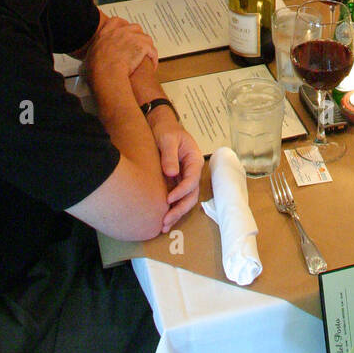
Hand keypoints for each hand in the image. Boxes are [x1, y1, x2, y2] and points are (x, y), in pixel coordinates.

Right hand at [83, 17, 157, 82]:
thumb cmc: (97, 68)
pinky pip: (152, 50)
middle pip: (134, 28)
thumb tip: (91, 60)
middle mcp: (120, 31)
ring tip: (146, 58)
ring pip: (145, 38)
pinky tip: (151, 65)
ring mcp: (133, 36)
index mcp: (106, 32)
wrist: (107, 72)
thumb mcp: (89, 56)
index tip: (125, 33)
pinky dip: (153, 58)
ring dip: (146, 48)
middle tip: (136, 48)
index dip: (123, 27)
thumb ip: (94, 53)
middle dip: (137, 37)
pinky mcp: (143, 45)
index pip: (116, 21)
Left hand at [147, 108, 203, 230]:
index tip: (168, 199)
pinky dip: (171, 210)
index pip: (192, 181)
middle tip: (166, 220)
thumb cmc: (166, 130)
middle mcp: (191, 172)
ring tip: (163, 226)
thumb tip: (171, 173)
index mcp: (194, 161)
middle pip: (191, 195)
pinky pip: (176, 198)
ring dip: (176, 214)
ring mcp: (183, 179)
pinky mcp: (174, 183)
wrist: (159, 126)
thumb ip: (169, 156)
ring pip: (185, 200)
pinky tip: (162, 220)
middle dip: (180, 209)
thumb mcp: (167, 139)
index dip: (182, 191)